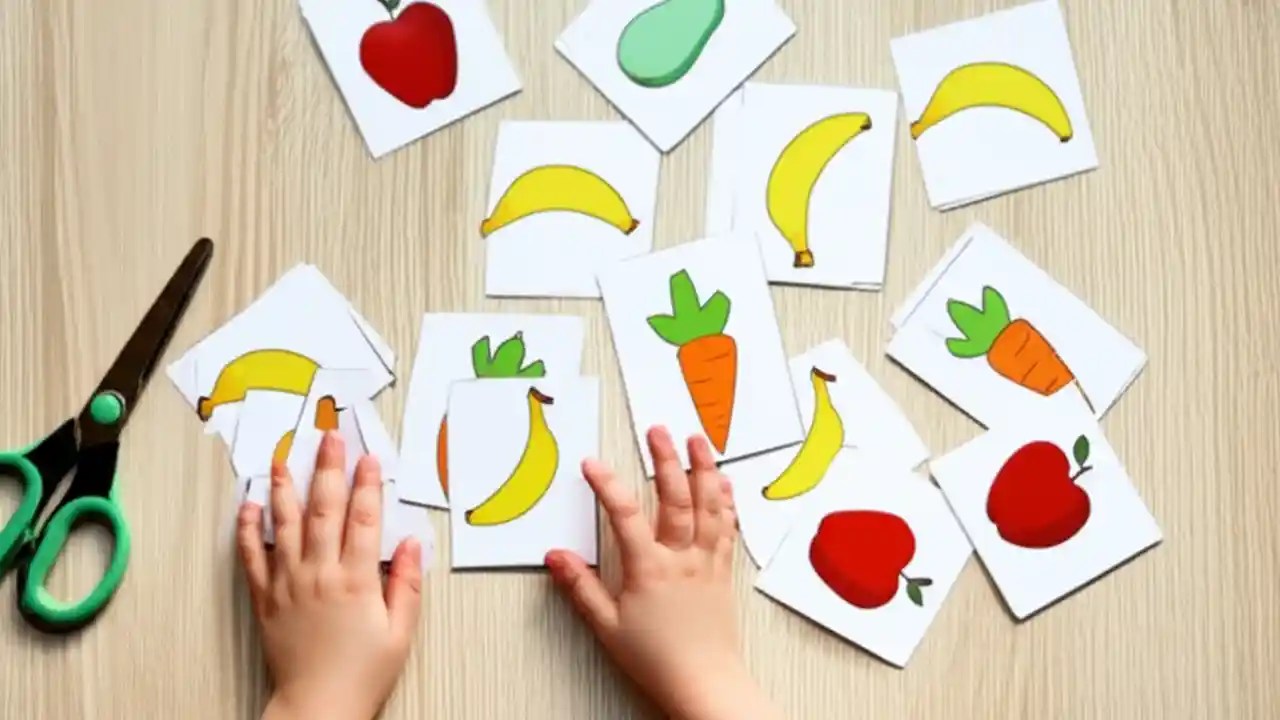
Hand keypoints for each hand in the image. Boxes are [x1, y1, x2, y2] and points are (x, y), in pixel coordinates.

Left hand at [236, 431, 422, 719]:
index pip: (364, 519)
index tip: (368, 458)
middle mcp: (319, 574)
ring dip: (285, 487)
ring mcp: (289, 583)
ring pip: (286, 524)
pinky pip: (254, 556)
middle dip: (327, 469)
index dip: (367, 484)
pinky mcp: (266, 598)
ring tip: (283, 458)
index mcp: (356, 580)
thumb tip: (412, 545)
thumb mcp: (401, 631)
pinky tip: (250, 506)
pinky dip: (250, 529)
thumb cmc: (362, 673)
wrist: (318, 707)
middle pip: (324, 509)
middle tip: (328, 437)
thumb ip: (407, 584)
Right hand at [545, 427, 780, 719]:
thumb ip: (580, 588)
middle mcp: (682, 558)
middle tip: (658, 430)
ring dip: (703, 469)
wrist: (704, 682)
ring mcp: (707, 561)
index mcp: (650, 569)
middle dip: (666, 459)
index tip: (592, 464)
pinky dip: (726, 502)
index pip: (626, 516)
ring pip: (709, 506)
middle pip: (675, 498)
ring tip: (697, 440)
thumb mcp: (607, 626)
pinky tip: (723, 484)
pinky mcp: (723, 571)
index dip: (608, 485)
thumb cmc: (657, 659)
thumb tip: (557, 557)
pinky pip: (727, 527)